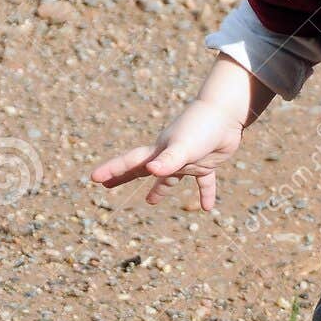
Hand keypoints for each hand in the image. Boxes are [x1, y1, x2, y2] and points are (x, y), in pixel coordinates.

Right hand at [91, 98, 243, 210]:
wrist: (226, 113)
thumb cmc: (202, 127)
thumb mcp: (184, 146)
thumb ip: (169, 160)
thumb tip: (151, 171)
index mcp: (158, 150)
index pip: (130, 162)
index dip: (112, 170)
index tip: (94, 178)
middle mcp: (168, 155)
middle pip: (141, 169)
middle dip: (124, 177)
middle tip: (106, 185)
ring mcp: (186, 159)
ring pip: (168, 178)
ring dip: (159, 189)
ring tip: (150, 201)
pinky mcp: (205, 163)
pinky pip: (203, 182)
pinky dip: (204, 193)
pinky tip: (206, 207)